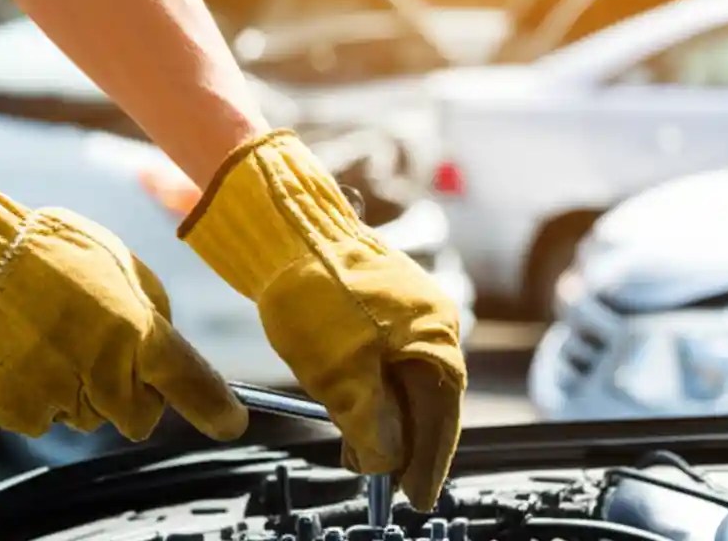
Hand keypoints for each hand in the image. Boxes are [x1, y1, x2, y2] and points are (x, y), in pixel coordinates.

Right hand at [0, 125, 247, 442]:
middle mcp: (106, 377)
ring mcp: (60, 400)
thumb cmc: (42, 249)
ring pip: (84, 415)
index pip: (193, 386)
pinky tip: (17, 350)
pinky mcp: (16, 412)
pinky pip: (37, 414)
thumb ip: (147, 306)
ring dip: (75, 387)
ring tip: (46, 334)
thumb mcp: (117, 261)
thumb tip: (158, 332)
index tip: (228, 421)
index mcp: (140, 337)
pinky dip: (30, 391)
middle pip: (136, 415)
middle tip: (97, 346)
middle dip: (126, 391)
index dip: (215, 408)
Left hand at [179, 130, 466, 510]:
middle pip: (425, 397)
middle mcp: (430, 318)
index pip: (443, 414)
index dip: (429, 461)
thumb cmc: (315, 292)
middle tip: (380, 479)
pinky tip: (346, 404)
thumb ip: (371, 425)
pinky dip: (369, 387)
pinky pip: (384, 355)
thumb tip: (387, 462)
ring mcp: (405, 306)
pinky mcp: (378, 300)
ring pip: (402, 377)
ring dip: (381, 416)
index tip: (415, 498)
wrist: (284, 228)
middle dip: (402, 442)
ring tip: (353, 447)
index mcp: (434, 334)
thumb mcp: (341, 375)